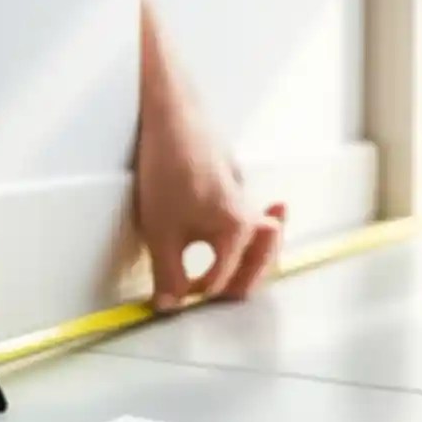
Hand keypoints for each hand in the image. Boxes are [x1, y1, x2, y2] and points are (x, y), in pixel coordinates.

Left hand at [134, 115, 285, 311]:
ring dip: (254, 262)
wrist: (173, 115)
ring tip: (240, 278)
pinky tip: (235, 237)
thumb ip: (168, 274)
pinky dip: (251, 237)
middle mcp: (250, 216)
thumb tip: (168, 307)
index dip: (198, 297)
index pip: (225, 282)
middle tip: (213, 300)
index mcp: (237, 231)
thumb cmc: (168, 168)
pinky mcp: (234, 184)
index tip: (172, 300)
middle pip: (256, 266)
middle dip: (236, 288)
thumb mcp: (160, 231)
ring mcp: (245, 197)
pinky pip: (252, 220)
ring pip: (260, 242)